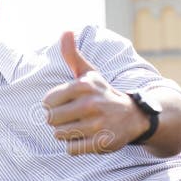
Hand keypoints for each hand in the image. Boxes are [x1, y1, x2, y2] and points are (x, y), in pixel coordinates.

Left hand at [42, 31, 147, 154]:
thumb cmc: (102, 94)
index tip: (67, 103)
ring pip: (60, 135)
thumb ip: (72, 55)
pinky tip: (87, 138)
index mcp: (83, 85)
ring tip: (81, 126)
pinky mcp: (101, 143)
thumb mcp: (88, 73)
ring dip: (67, 133)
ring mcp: (97, 124)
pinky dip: (75, 146)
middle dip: (58, 121)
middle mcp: (90, 104)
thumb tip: (65, 31)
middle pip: (51, 120)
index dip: (53, 105)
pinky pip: (71, 149)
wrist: (133, 116)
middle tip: (73, 117)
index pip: (47, 102)